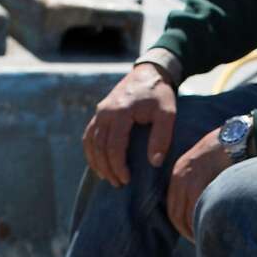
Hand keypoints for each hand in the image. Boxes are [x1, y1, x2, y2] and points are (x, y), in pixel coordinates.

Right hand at [83, 63, 175, 186]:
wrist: (150, 72)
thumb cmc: (160, 94)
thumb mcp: (167, 114)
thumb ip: (162, 137)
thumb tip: (154, 163)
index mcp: (121, 112)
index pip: (113, 146)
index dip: (118, 166)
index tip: (126, 180)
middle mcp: (105, 112)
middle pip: (99, 146)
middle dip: (107, 168)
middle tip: (118, 184)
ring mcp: (100, 111)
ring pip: (90, 142)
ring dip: (96, 162)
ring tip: (108, 177)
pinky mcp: (100, 112)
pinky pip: (89, 134)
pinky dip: (91, 151)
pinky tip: (99, 163)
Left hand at [167, 128, 232, 240]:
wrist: (235, 138)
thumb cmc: (226, 153)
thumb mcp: (205, 167)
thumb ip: (199, 184)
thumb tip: (203, 206)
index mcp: (178, 174)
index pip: (173, 207)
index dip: (181, 224)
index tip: (191, 233)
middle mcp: (179, 177)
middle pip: (175, 214)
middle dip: (185, 231)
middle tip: (199, 241)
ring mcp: (187, 180)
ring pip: (185, 214)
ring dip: (193, 229)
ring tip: (205, 237)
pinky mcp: (198, 182)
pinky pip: (196, 208)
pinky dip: (200, 221)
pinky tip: (209, 226)